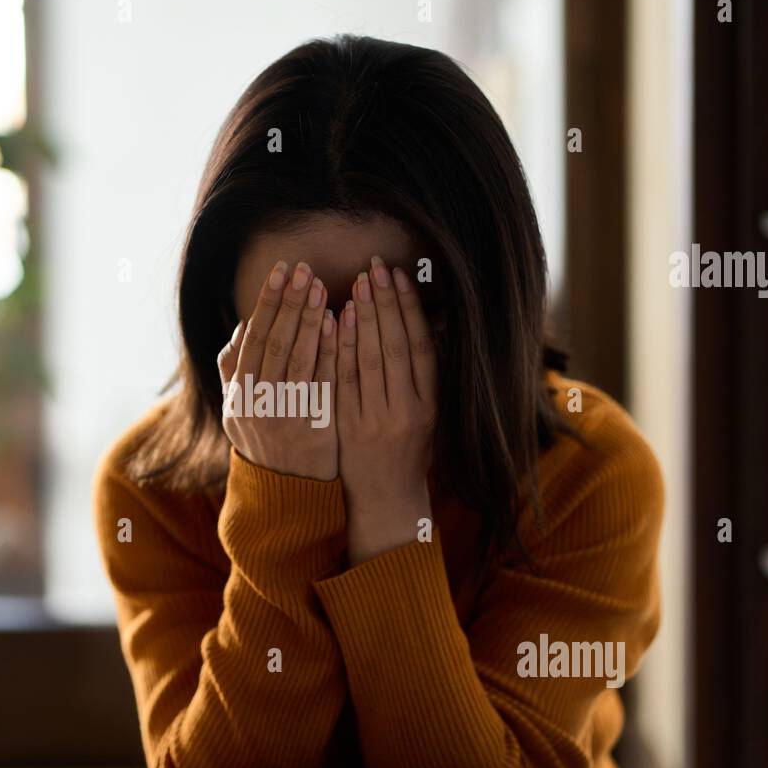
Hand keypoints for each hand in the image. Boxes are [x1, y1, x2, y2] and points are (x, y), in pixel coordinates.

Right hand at [218, 260, 338, 480]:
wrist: (286, 495)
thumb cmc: (264, 442)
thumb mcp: (237, 411)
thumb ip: (233, 369)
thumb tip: (242, 325)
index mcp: (239, 397)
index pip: (252, 339)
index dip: (267, 303)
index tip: (281, 271)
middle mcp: (259, 406)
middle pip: (274, 344)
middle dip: (289, 303)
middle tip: (304, 270)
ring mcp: (288, 418)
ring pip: (299, 359)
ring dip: (310, 319)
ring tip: (321, 287)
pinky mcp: (317, 428)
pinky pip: (324, 381)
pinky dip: (330, 350)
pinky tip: (339, 323)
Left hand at [336, 257, 437, 564]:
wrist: (387, 499)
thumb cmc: (410, 451)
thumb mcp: (430, 415)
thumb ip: (428, 374)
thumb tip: (431, 323)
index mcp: (429, 405)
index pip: (419, 347)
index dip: (409, 310)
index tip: (399, 278)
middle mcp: (405, 411)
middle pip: (393, 347)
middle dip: (384, 304)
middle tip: (375, 268)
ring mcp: (375, 420)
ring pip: (368, 360)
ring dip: (362, 318)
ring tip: (357, 284)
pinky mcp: (348, 427)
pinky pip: (343, 381)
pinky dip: (341, 348)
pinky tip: (337, 320)